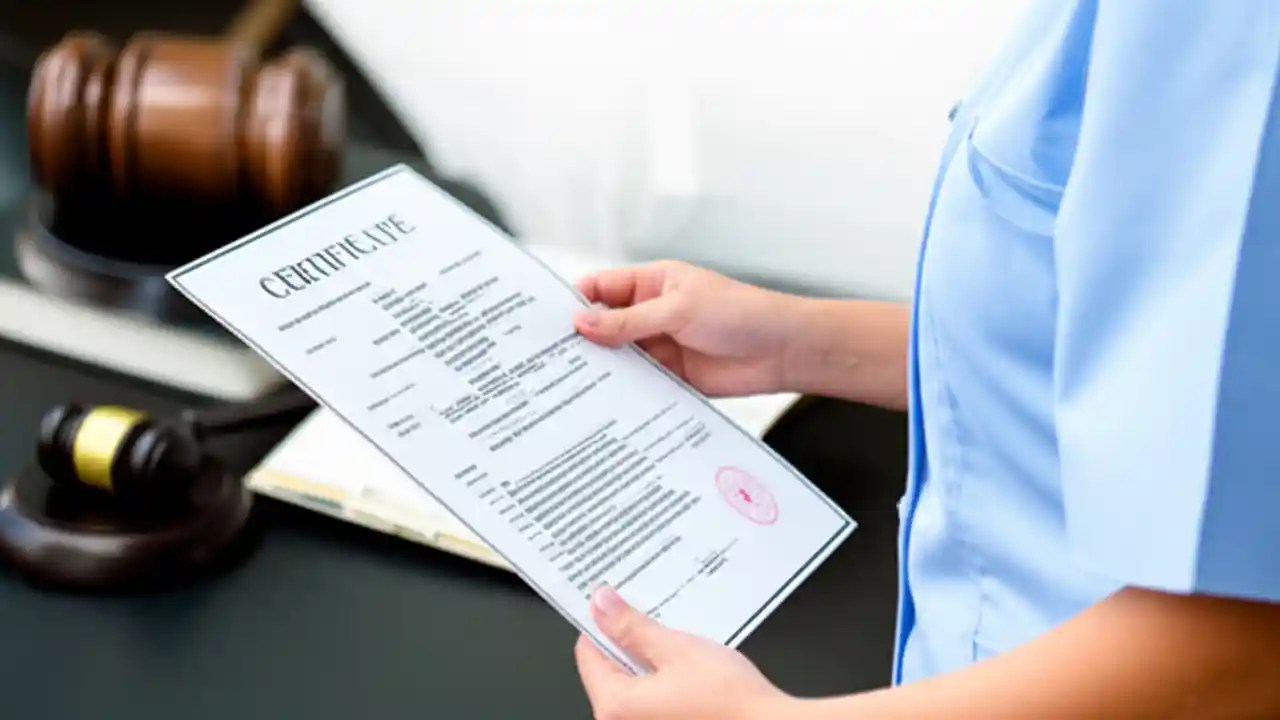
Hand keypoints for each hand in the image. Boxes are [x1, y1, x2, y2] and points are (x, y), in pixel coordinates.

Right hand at [572, 260, 801, 397]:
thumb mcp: (678, 310)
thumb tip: (581, 322)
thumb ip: (628, 321)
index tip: (546, 322)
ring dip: (601, 369)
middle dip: (581, 340)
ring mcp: (661, 346)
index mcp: (652, 283)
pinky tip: (603, 403)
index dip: (575, 302)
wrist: (783, 350)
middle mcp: (652, 314)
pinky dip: (623, 392)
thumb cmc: (740, 313)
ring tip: (568, 385)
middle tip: (549, 359)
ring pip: (619, 358)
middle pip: (605, 326)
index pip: (601, 288)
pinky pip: (639, 384)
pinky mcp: (672, 377)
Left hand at [574, 585, 791, 719]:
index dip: (602, 622)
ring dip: (650, 660)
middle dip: (630, 642)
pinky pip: (651, 698)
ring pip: (633, 683)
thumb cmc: (728, 699)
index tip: (617, 603)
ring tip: (680, 647)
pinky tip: (689, 669)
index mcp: (614, 705)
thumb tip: (602, 605)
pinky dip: (663, 679)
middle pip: (610, 670)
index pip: (587, 653)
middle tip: (657, 622)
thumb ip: (632, 626)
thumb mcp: (675, 648)